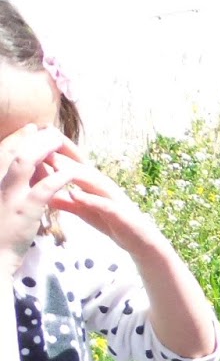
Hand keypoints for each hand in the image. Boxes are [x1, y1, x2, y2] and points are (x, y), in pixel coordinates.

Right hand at [0, 124, 71, 267]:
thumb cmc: (0, 232)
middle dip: (33, 137)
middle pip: (15, 151)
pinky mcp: (25, 210)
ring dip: (44, 149)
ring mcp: (10, 195)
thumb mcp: (3, 203)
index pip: (4, 151)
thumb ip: (12, 186)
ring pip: (26, 162)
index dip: (19, 137)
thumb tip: (28, 172)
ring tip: (59, 141)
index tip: (33, 128)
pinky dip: (58, 177)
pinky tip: (71, 172)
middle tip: (51, 130)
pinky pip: (44, 188)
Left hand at [39, 143, 165, 259]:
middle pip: (79, 165)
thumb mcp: (83, 210)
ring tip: (53, 163)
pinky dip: (89, 198)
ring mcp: (112, 197)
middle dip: (60, 153)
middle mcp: (103, 184)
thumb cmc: (111, 222)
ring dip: (73, 172)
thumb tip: (43, 192)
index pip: (73, 161)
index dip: (55, 148)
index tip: (33, 135)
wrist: (141, 241)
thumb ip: (65, 200)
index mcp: (92, 182)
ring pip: (92, 180)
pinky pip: (104, 204)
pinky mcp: (120, 213)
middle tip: (37, 140)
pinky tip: (74, 194)